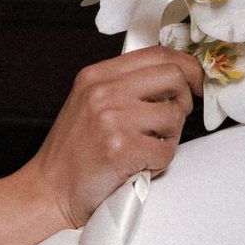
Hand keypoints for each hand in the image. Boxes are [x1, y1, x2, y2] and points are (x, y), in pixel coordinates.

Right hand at [25, 45, 202, 229]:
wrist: (48, 191)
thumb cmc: (76, 151)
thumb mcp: (93, 103)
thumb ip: (128, 85)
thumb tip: (179, 77)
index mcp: (98, 75)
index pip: (158, 54)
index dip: (187, 66)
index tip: (196, 83)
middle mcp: (103, 91)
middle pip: (174, 77)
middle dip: (184, 100)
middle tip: (171, 121)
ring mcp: (111, 119)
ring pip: (174, 116)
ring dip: (170, 138)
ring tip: (145, 148)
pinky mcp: (120, 148)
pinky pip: (167, 150)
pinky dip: (159, 163)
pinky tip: (138, 166)